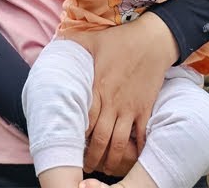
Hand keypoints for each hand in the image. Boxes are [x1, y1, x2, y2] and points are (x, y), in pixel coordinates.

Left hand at [67, 14, 173, 174]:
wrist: (153, 41)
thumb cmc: (120, 41)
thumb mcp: (91, 40)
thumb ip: (72, 44)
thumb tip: (55, 40)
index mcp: (98, 87)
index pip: (85, 119)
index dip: (77, 136)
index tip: (69, 147)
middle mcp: (113, 102)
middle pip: (101, 137)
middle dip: (92, 155)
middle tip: (84, 167)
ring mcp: (131, 108)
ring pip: (120, 141)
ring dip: (111, 158)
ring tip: (103, 168)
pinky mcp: (145, 109)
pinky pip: (142, 135)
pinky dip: (137, 149)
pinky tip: (131, 160)